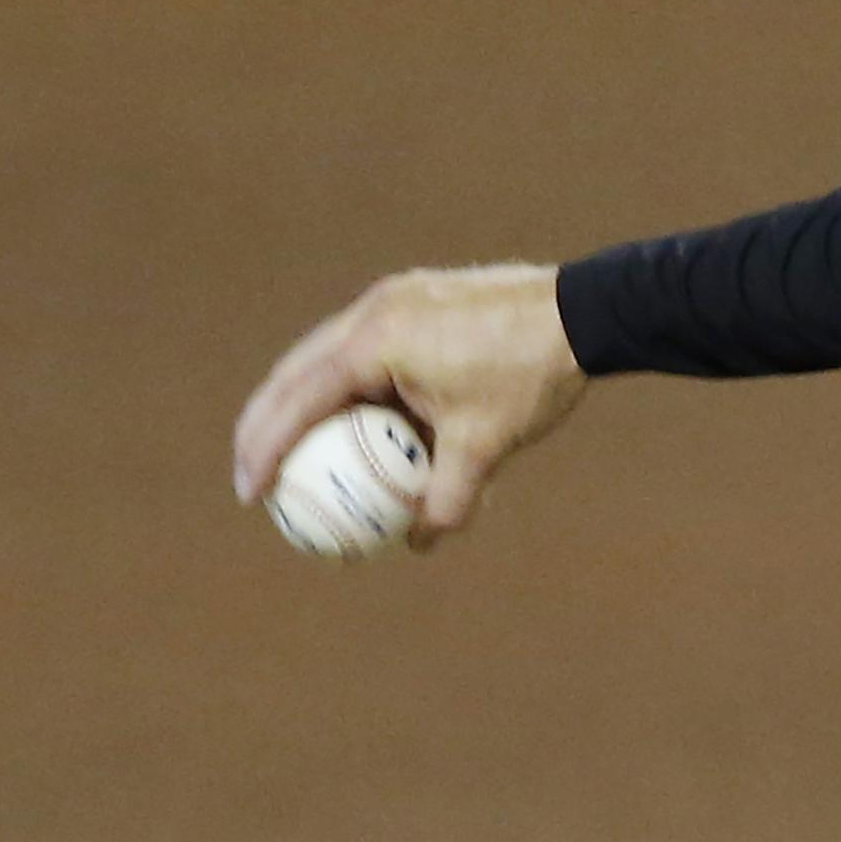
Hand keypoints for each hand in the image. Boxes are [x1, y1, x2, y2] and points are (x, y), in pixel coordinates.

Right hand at [232, 263, 587, 551]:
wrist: (589, 309)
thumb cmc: (533, 373)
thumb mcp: (486, 444)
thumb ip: (447, 498)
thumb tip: (420, 543)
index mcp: (377, 338)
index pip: (300, 398)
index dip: (265, 448)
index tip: (251, 493)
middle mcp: (376, 310)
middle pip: (296, 372)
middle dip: (265, 424)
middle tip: (253, 478)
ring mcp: (397, 298)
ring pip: (328, 357)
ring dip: (306, 403)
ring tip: (292, 455)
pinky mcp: (420, 300)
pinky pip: (368, 349)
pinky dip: (351, 386)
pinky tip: (355, 425)